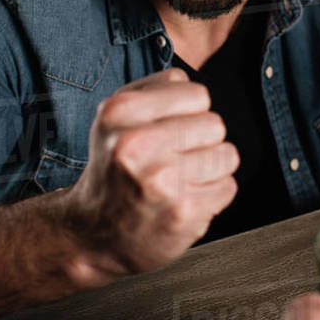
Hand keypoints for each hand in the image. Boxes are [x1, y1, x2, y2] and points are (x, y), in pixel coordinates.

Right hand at [60, 67, 238, 276]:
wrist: (92, 235)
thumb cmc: (113, 171)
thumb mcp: (115, 121)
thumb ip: (154, 91)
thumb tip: (190, 85)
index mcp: (119, 112)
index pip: (197, 94)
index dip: (189, 112)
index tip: (169, 130)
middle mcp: (136, 145)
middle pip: (215, 124)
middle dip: (201, 141)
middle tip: (173, 160)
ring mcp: (162, 181)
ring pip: (227, 155)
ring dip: (210, 169)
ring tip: (178, 180)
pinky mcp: (183, 212)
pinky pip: (227, 187)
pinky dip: (211, 195)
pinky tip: (182, 200)